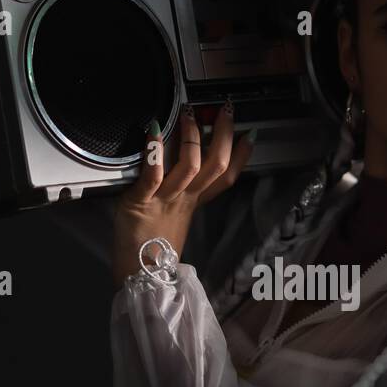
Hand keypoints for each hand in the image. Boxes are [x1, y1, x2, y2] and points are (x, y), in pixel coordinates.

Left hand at [112, 103, 253, 287]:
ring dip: (192, 137)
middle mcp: (184, 199)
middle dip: (224, 136)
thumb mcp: (173, 216)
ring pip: (190, 167)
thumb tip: (179, 166)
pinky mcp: (140, 202)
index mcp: (193, 203)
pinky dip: (154, 151)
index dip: (241, 157)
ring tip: (191, 114)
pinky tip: (153, 130)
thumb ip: (179, 193)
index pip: (226, 178)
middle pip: (216, 167)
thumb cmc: (150, 247)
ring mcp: (165, 200)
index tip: (249, 135)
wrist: (137, 275)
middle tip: (226, 111)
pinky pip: (151, 175)